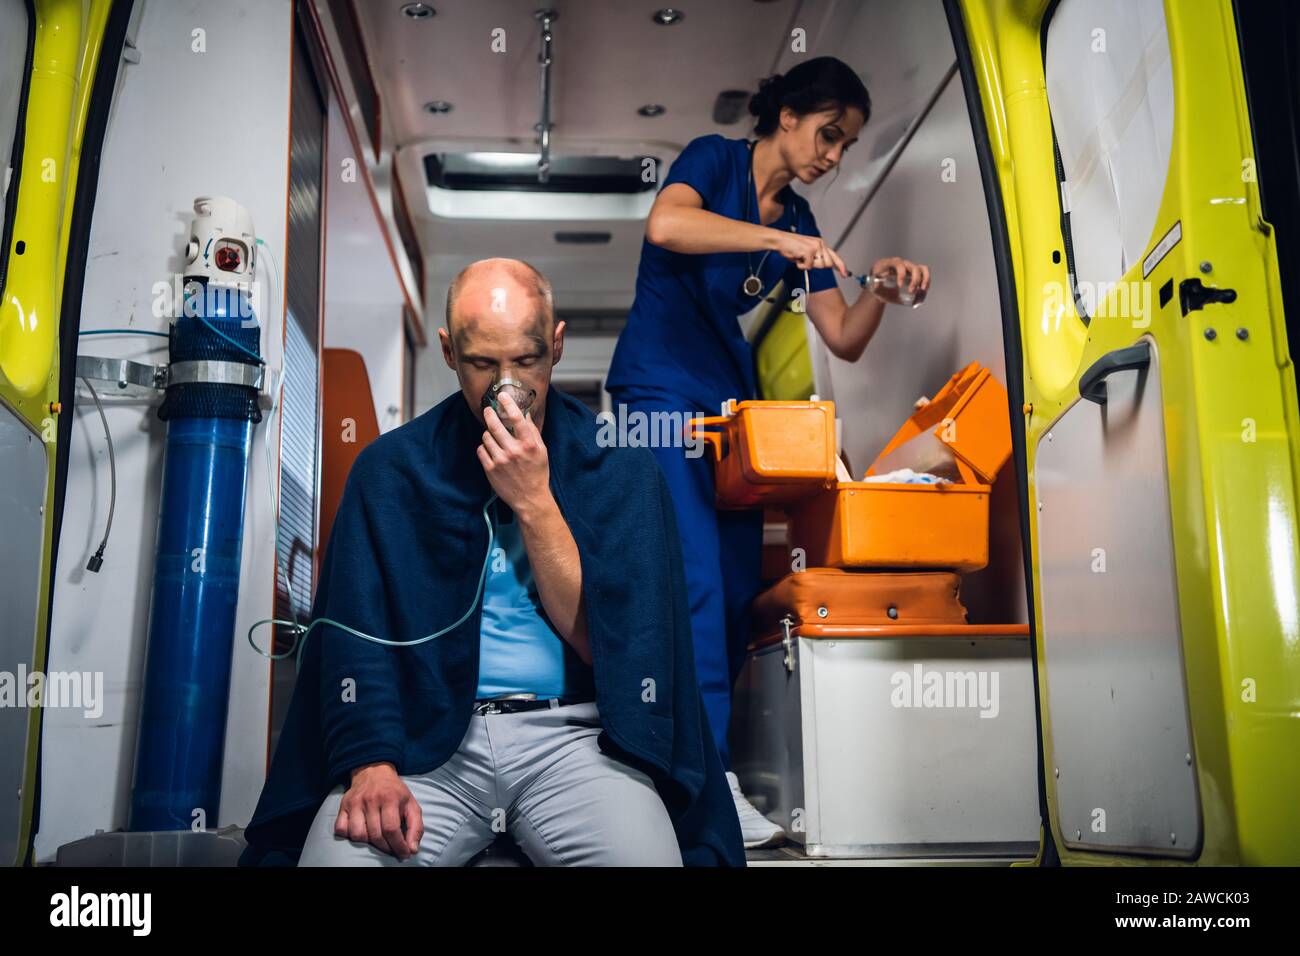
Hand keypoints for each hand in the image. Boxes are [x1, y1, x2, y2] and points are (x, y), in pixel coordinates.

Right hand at [336, 761, 421, 858]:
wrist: (374, 771)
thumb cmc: (395, 792)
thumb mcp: (411, 804)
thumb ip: (416, 827)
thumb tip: (412, 849)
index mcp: (390, 797)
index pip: (391, 829)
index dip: (398, 846)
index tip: (404, 854)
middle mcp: (371, 799)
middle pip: (375, 834)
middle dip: (386, 848)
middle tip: (392, 849)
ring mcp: (355, 802)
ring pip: (357, 834)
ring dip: (368, 843)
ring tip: (377, 839)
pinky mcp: (343, 805)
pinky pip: (341, 829)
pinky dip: (350, 836)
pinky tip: (361, 832)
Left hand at [478, 390, 551, 517]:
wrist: (530, 499)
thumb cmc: (537, 474)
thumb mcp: (541, 451)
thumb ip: (533, 432)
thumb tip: (525, 415)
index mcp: (528, 444)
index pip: (516, 418)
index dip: (508, 404)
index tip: (502, 396)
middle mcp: (514, 450)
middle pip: (495, 425)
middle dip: (489, 414)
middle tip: (488, 411)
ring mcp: (500, 460)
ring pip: (486, 437)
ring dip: (488, 434)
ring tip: (494, 439)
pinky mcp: (490, 469)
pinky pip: (481, 450)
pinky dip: (484, 448)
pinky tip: (491, 451)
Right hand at [774, 231, 847, 276]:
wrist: (780, 240)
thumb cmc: (791, 246)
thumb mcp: (807, 251)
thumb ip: (816, 257)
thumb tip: (823, 266)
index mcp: (820, 244)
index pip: (834, 256)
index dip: (841, 266)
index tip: (845, 274)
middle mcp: (820, 244)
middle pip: (827, 264)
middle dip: (816, 266)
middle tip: (805, 260)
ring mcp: (815, 247)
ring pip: (819, 266)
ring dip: (808, 265)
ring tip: (800, 258)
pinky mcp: (809, 251)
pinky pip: (808, 266)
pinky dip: (801, 265)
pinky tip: (797, 257)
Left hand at [869, 256, 930, 298]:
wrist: (879, 287)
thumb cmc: (875, 285)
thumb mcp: (873, 286)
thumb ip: (874, 284)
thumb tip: (879, 281)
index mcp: (889, 263)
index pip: (898, 264)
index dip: (901, 274)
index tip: (900, 286)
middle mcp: (900, 263)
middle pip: (912, 267)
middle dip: (914, 280)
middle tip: (911, 291)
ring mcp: (908, 267)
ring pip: (921, 268)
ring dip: (924, 278)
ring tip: (922, 289)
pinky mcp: (913, 272)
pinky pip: (924, 272)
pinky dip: (927, 279)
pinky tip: (925, 288)